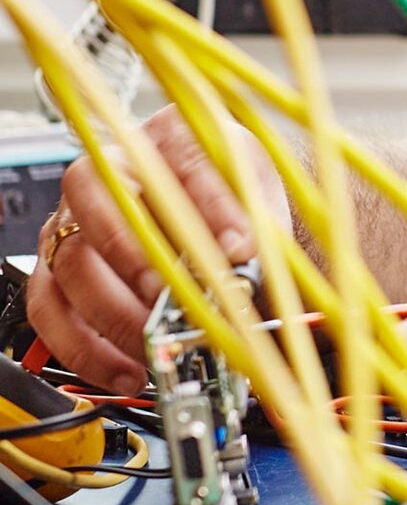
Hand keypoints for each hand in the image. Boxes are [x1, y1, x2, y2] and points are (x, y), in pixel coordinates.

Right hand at [26, 106, 289, 393]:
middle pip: (101, 209)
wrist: (220, 214)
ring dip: (114, 315)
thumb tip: (249, 257)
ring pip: (70, 265)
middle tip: (177, 302)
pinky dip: (87, 347)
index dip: (212, 208)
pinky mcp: (59, 268)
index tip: (242, 249)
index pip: (182, 160)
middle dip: (141, 263)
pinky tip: (128, 368)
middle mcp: (109, 172)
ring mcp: (76, 220)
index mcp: (164, 136)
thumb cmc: (233, 196)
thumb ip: (258, 220)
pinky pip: (51, 309)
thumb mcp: (258, 191)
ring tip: (156, 346)